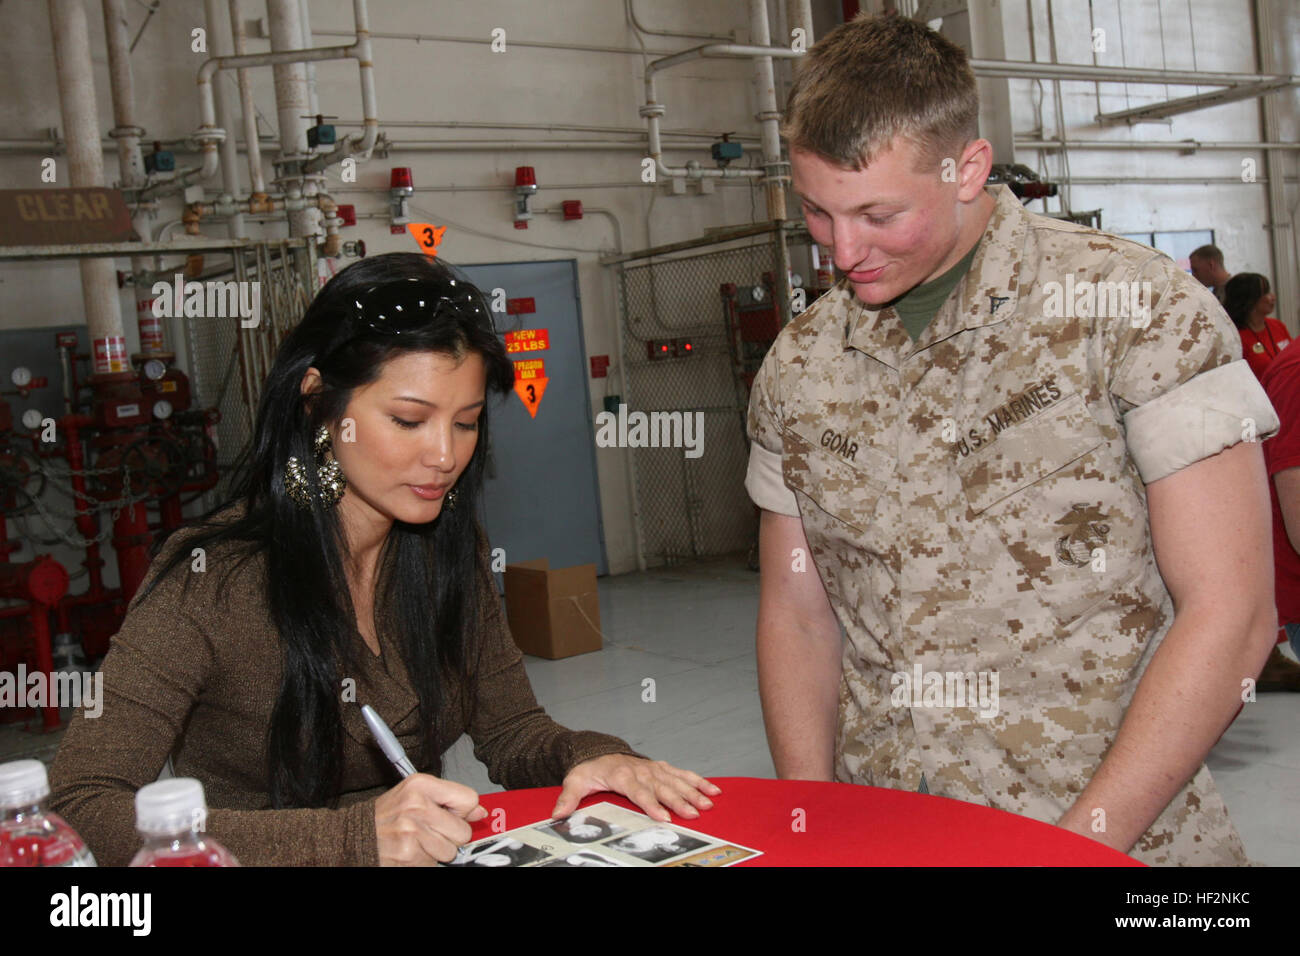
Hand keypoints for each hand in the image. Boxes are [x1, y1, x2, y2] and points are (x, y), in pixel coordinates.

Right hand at [374, 773, 487, 865]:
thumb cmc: (388, 815)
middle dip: (450, 836)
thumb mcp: (416, 795)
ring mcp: (412, 831)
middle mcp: (416, 806)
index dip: (463, 811)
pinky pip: (434, 864)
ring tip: (419, 841)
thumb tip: (480, 812)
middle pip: (463, 831)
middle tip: (430, 831)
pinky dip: (425, 861)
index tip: (450, 814)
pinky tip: (411, 851)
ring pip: (451, 851)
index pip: (468, 799)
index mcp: (420, 785)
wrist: (357, 836)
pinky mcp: (408, 855)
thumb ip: (450, 799)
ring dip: (437, 851)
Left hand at [552, 755, 721, 822]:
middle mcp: (641, 770)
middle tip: (693, 814)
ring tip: (708, 804)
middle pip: (662, 787)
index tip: (663, 816)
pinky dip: (698, 781)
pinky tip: (713, 790)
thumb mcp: (575, 781)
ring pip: (676, 780)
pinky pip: (682, 773)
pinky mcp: (661, 768)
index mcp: (622, 775)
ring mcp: (653, 768)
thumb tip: (558, 813)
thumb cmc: (589, 769)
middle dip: (678, 800)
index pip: (638, 791)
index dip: (651, 803)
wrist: (598, 751)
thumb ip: (568, 797)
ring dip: (693, 791)